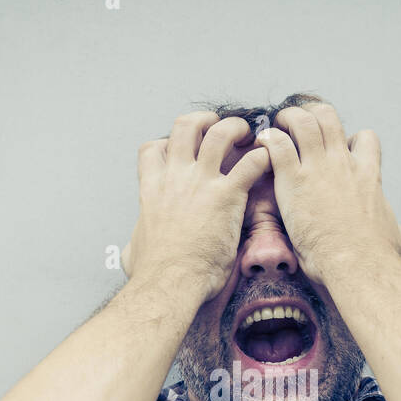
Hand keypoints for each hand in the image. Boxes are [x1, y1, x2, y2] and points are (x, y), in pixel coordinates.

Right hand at [120, 111, 270, 301]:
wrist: (171, 280)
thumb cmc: (154, 272)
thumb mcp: (133, 250)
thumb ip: (136, 241)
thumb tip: (132, 251)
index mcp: (152, 188)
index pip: (153, 149)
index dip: (166, 143)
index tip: (178, 150)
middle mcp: (175, 177)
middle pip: (185, 127)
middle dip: (203, 121)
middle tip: (216, 127)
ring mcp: (201, 182)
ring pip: (219, 133)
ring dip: (236, 128)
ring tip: (246, 133)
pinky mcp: (227, 195)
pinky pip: (250, 163)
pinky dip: (262, 157)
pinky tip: (267, 160)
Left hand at [254, 103, 400, 283]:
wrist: (357, 263)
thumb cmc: (374, 255)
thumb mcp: (394, 234)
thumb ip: (393, 227)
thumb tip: (399, 234)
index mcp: (367, 175)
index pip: (364, 139)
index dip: (350, 138)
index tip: (340, 147)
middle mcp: (343, 164)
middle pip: (328, 117)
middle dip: (312, 113)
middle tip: (300, 124)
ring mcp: (318, 168)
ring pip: (303, 120)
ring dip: (288, 118)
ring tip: (279, 125)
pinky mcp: (294, 180)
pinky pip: (278, 144)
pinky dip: (268, 139)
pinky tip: (263, 145)